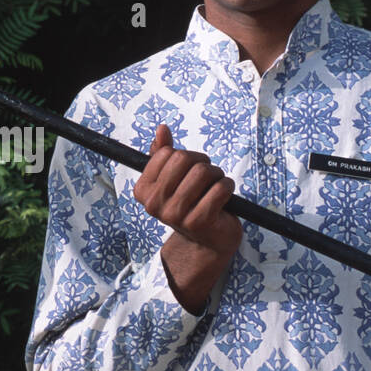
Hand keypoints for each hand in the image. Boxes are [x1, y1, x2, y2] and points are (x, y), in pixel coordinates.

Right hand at [133, 124, 241, 312]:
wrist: (206, 241)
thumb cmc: (191, 204)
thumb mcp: (173, 180)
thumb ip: (163, 154)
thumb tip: (162, 129)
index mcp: (143, 191)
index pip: (167, 153)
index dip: (185, 156)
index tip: (190, 170)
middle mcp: (154, 204)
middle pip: (184, 159)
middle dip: (203, 162)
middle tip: (208, 177)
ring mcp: (175, 215)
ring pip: (203, 172)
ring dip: (217, 175)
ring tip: (216, 186)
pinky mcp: (198, 222)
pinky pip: (219, 189)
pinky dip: (227, 187)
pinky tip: (225, 197)